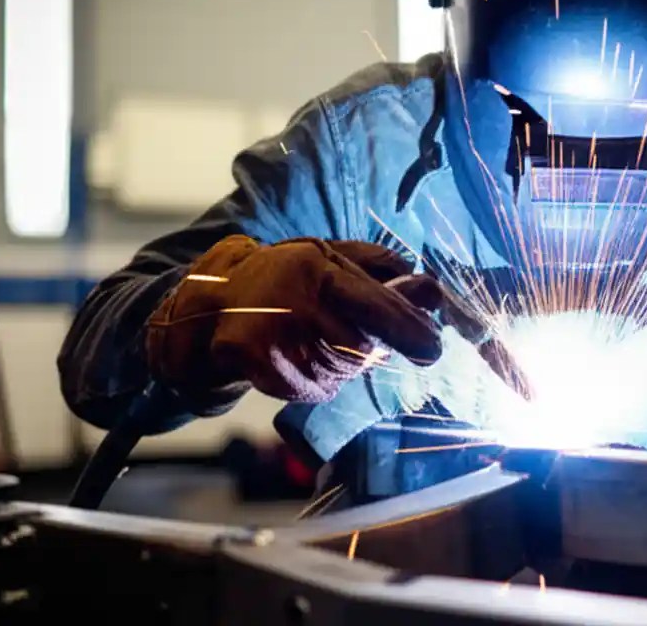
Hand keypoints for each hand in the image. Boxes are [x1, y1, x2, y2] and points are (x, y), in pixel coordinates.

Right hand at [146, 235, 441, 406]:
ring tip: (315, 336)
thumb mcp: (330, 256)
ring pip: (342, 372)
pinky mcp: (261, 368)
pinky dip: (317, 380)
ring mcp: (276, 339)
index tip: (434, 348)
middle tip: (357, 334)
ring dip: (343, 363)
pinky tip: (296, 355)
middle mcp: (297, 303)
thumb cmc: (285, 276)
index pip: (376, 304)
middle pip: (362, 347)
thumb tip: (431, 290)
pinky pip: (315, 390)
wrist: (212, 303)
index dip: (409, 328)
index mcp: (318, 267)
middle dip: (372, 347)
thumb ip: (381, 269)